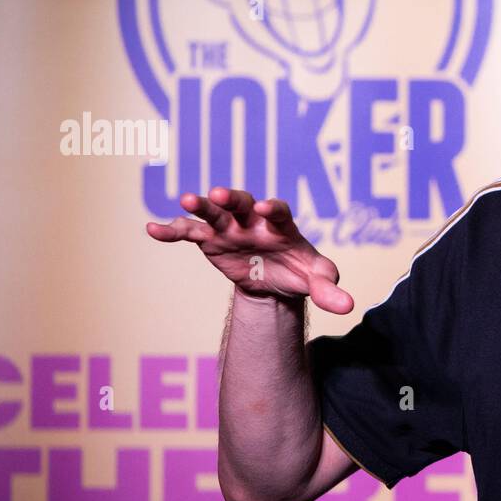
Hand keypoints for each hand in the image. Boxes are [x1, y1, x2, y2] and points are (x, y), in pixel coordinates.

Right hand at [146, 188, 353, 313]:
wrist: (275, 280)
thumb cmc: (299, 271)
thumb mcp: (315, 280)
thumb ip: (328, 289)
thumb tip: (348, 306)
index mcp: (281, 225)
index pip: (278, 211)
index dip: (271, 208)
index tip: (265, 208)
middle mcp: (253, 220)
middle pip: (241, 204)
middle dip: (231, 199)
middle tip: (221, 194)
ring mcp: (229, 227)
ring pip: (213, 212)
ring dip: (201, 206)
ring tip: (187, 200)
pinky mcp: (210, 239)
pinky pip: (189, 232)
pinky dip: (172, 230)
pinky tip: (152, 229)